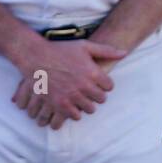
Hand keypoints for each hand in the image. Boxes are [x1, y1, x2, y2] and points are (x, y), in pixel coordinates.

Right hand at [12, 38, 127, 129]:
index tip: (98, 82)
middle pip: (101, 100)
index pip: (110, 87)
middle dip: (96, 95)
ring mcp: (72, 96)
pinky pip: (76, 116)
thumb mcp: (84, 46)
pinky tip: (71, 104)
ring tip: (80, 98)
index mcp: (92, 72)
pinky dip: (74, 112)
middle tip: (89, 91)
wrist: (35, 57)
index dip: (104, 85)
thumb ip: (106, 50)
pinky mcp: (60, 104)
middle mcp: (84, 86)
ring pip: (90, 109)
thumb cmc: (61, 49)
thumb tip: (125, 52)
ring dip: (86, 105)